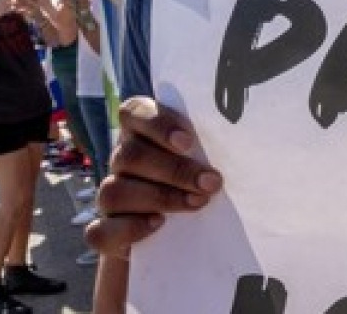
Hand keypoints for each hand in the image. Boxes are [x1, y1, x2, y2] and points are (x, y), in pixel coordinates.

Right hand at [84, 97, 222, 257]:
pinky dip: (129, 229)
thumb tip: (245, 142)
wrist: (177, 234)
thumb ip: (210, 146)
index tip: (188, 141)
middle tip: (211, 182)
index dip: (157, 123)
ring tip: (197, 203)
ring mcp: (110, 196)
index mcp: (141, 132)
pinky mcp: (107, 231)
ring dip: (160, 197)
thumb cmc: (198, 181)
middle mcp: (122, 159)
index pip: (134, 112)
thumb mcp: (205, 159)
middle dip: (174, 169)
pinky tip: (158, 225)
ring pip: (114, 190)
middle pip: (130, 154)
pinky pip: (101, 230)